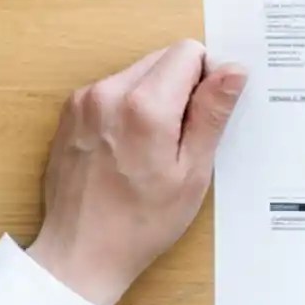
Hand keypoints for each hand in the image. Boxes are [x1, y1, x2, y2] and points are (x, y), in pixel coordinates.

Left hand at [27, 40, 246, 304]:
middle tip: (181, 139)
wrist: (81, 253)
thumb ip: (212, 113)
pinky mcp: (70, 111)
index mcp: (144, 106)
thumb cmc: (141, 222)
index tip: (204, 117)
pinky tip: (130, 149)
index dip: (207, 78)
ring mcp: (84, 100)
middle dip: (181, 88)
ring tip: (153, 148)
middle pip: (163, 58)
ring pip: (139, 73)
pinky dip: (129, 108)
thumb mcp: (192, 172)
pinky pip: (113, 90)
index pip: (189, 52)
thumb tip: (234, 70)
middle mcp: (108, 92)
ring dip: (155, 98)